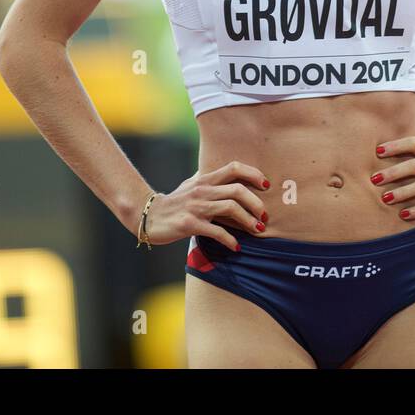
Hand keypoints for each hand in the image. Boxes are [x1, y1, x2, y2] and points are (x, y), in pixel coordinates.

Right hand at [139, 160, 270, 251]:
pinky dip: (230, 240)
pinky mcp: (190, 225)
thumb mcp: (190, 184)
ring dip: (248, 221)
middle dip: (256, 204)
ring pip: (230, 208)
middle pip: (238, 190)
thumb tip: (225, 171)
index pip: (233, 167)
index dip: (253, 173)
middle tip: (265, 216)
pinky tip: (236, 246)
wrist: (148, 217)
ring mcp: (196, 207)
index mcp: (205, 179)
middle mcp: (202, 190)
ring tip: (257, 230)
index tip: (266, 185)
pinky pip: (216, 232)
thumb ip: (207, 177)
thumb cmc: (173, 201)